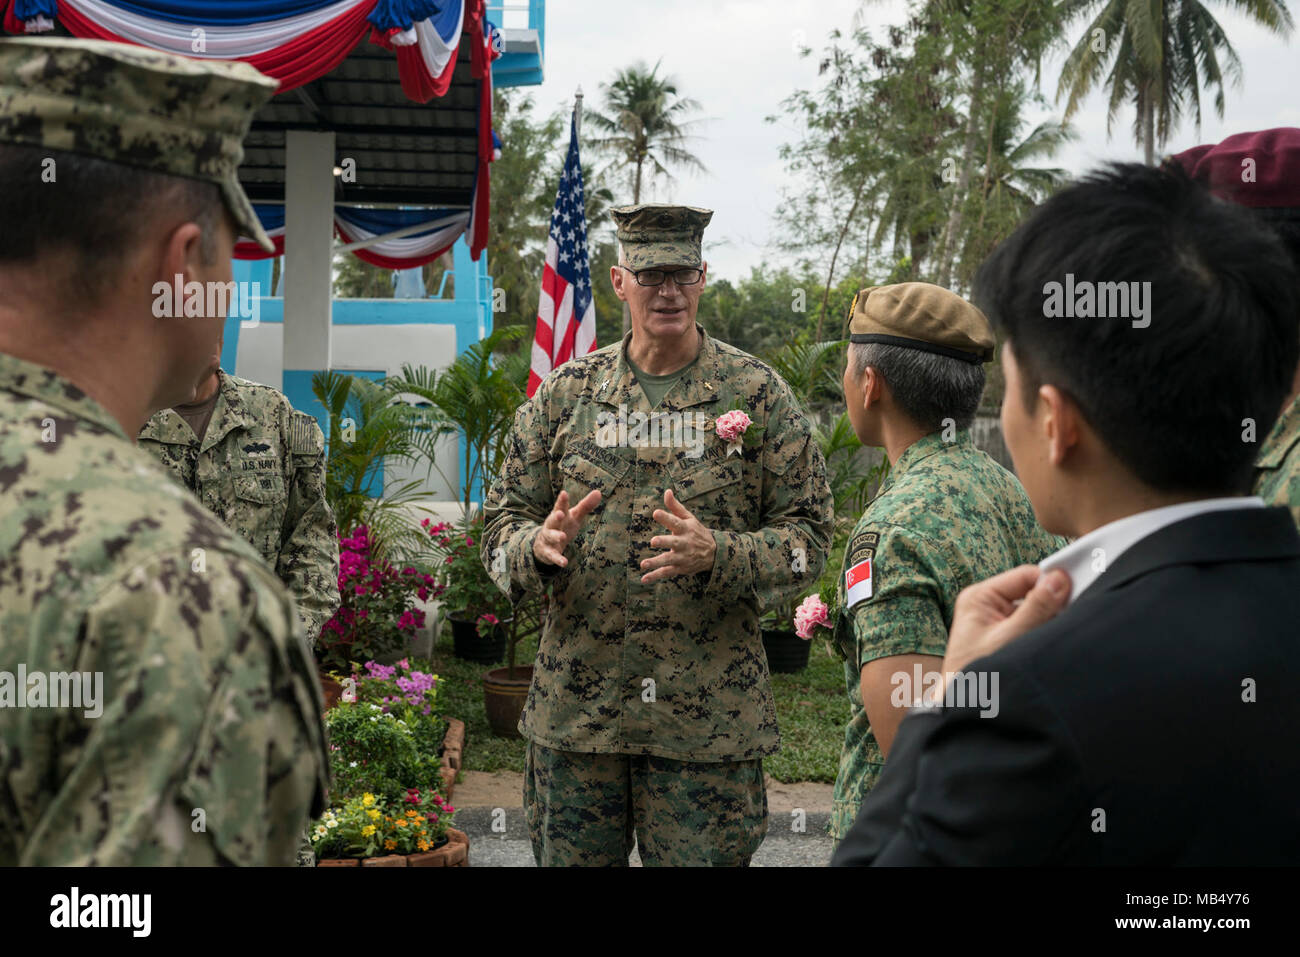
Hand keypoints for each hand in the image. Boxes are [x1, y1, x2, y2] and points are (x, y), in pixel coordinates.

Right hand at [532, 488, 601, 567]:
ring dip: (555, 536)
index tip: (564, 493)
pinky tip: (564, 562)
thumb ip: (585, 505)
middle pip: (552, 520)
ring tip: (563, 536)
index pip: (560, 506)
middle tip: (560, 514)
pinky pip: (552, 556)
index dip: (562, 501)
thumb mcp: (575, 516)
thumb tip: (598, 492)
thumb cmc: (563, 526)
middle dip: (555, 517)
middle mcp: (551, 525)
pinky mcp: (548, 552)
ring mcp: (548, 538)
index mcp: (558, 515)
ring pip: (550, 536)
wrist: (544, 544)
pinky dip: (558, 559)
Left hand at [640, 489, 716, 582]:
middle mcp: (684, 543)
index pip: (675, 522)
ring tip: (643, 564)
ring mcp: (682, 557)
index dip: (666, 518)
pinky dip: (655, 576)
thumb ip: (675, 507)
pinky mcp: (680, 568)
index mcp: (685, 529)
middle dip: (664, 542)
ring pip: (668, 560)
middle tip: (653, 541)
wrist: (714, 553)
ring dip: (656, 563)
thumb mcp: (689, 518)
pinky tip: (644, 579)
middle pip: (673, 543)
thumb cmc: (696, 532)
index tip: (655, 513)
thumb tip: (666, 491)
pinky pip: (666, 573)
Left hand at [937, 565, 1070, 681]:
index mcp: (980, 597)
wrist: (965, 711)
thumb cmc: (975, 676)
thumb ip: (1036, 609)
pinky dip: (1044, 634)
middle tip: (1067, 618)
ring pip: (1036, 612)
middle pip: (1032, 593)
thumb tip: (1058, 581)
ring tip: (1052, 637)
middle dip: (1052, 605)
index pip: (1025, 576)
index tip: (1074, 592)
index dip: (1050, 582)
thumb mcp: (1009, 638)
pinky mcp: (1007, 640)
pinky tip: (1048, 646)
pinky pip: (1033, 628)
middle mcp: (988, 606)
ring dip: (1049, 622)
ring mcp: (998, 623)